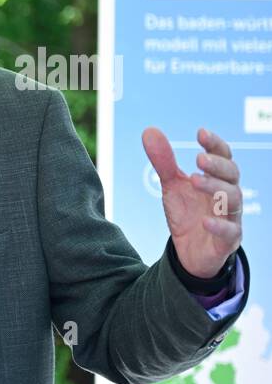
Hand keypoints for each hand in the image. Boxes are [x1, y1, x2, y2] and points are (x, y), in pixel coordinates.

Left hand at [143, 126, 242, 278]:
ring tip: (194, 180)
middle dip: (217, 165)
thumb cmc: (187, 214)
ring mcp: (230, 217)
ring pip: (233, 199)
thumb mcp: (172, 186)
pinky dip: (219, 225)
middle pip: (232, 175)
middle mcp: (227, 195)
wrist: (189, 252)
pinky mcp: (228, 240)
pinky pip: (230, 231)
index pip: (223, 157)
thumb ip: (164, 161)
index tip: (200, 133)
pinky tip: (205, 221)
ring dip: (215, 188)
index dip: (215, 144)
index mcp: (217, 179)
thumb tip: (149, 130)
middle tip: (198, 159)